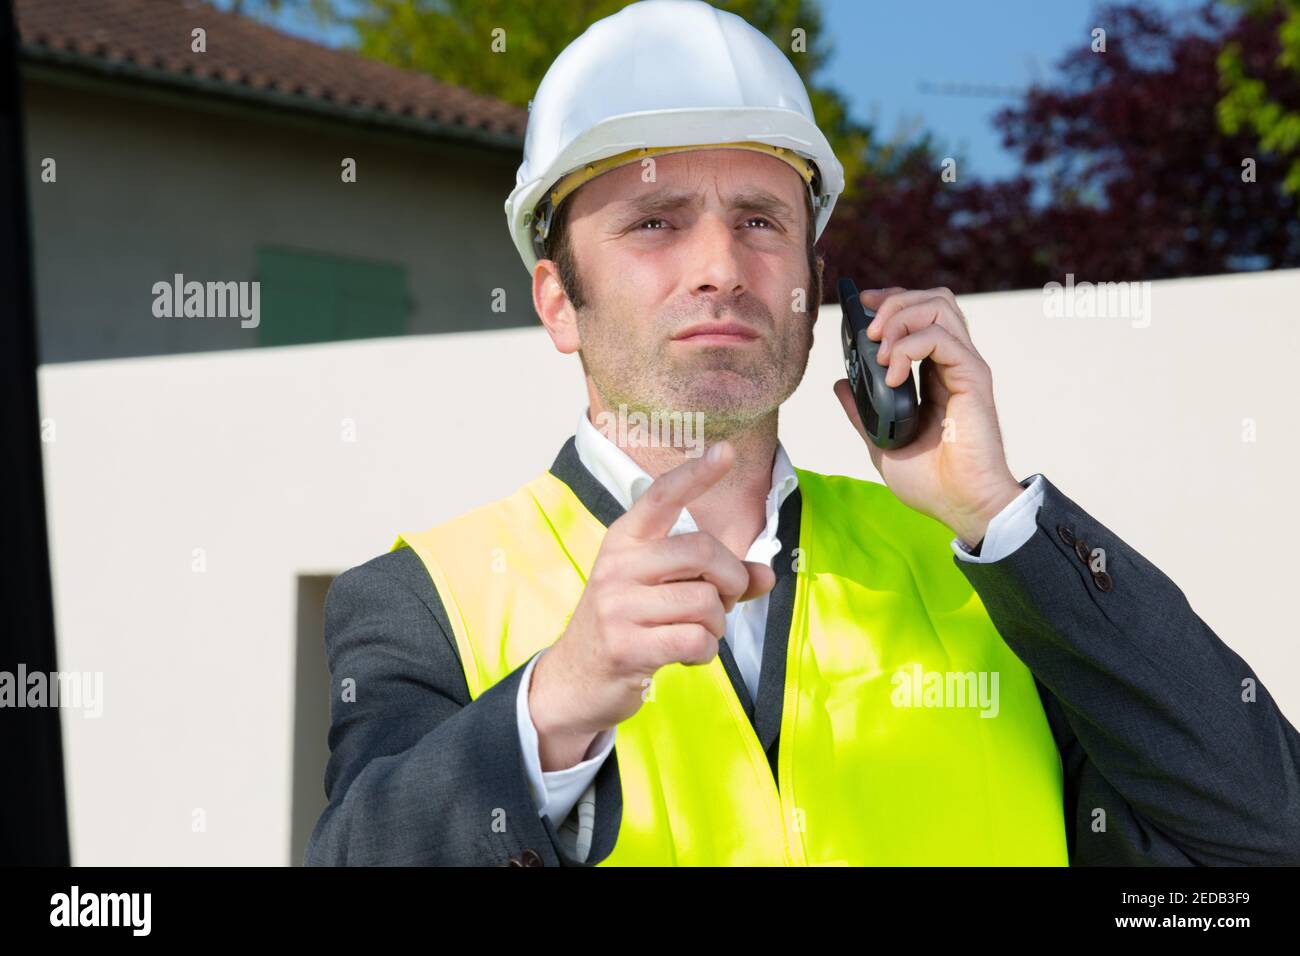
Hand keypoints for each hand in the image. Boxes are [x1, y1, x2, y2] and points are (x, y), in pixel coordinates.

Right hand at [528, 440, 775, 770]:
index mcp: (625, 540)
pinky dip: (705, 652)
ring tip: (698, 631)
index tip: (726, 451)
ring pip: (704, 602)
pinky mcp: (625, 646)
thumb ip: (716, 578)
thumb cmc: (631, 624)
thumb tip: (766, 575)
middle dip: (731, 578)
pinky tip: (687, 654)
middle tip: (726, 599)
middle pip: (701, 550)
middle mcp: (617, 565)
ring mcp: (617, 606)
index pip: (662, 496)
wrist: (577, 679)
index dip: (696, 474)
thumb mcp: (664, 589)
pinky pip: (696, 640)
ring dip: (717, 623)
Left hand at [832, 286, 1022, 547]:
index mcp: (934, 374)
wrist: (960, 505)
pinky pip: (941, 338)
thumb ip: (860, 411)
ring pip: (939, 307)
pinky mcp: (973, 378)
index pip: (921, 314)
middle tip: (868, 328)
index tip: (861, 306)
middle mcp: (953, 363)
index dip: (891, 301)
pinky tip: (893, 374)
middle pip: (932, 300)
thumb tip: (840, 384)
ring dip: (900, 318)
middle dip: (894, 301)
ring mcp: (965, 367)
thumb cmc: (931, 481)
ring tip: (880, 350)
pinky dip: (909, 347)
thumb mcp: (879, 441)